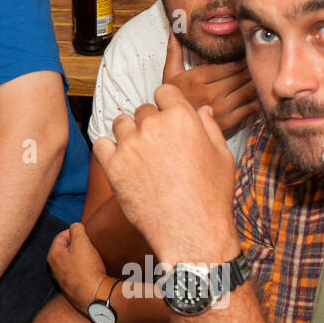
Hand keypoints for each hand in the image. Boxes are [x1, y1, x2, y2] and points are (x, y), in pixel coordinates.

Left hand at [48, 222, 108, 314]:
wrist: (95, 297)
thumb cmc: (88, 270)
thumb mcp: (83, 243)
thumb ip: (77, 230)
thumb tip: (75, 226)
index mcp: (53, 256)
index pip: (60, 236)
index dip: (74, 232)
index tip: (85, 234)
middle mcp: (54, 269)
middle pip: (65, 249)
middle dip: (77, 245)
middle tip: (89, 245)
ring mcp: (62, 281)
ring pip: (70, 262)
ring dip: (80, 258)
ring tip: (92, 258)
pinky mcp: (71, 290)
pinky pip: (76, 274)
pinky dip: (83, 270)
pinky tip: (92, 271)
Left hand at [93, 85, 236, 263]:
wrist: (191, 231)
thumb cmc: (211, 197)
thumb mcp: (222, 156)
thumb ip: (210, 127)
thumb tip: (202, 110)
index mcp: (181, 117)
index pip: (164, 91)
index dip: (166, 104)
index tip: (167, 119)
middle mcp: (153, 125)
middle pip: (143, 110)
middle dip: (150, 124)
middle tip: (158, 148)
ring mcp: (130, 145)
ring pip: (121, 124)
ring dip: (128, 135)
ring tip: (141, 157)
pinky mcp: (112, 165)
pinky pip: (101, 144)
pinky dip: (108, 151)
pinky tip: (121, 163)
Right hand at [161, 33, 257, 138]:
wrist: (171, 129)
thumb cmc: (173, 101)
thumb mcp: (169, 74)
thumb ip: (174, 51)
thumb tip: (174, 30)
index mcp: (198, 78)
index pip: (231, 64)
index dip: (243, 58)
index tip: (246, 55)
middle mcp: (211, 93)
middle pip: (243, 76)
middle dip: (251, 68)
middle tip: (256, 63)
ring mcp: (222, 108)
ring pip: (249, 89)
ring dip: (256, 82)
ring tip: (257, 76)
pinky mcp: (230, 121)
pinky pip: (252, 107)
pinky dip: (257, 99)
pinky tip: (255, 93)